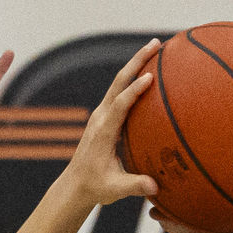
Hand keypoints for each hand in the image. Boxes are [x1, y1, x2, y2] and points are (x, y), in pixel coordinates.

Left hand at [59, 44, 166, 208]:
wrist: (75, 185)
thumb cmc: (95, 187)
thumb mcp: (114, 189)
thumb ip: (134, 186)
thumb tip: (154, 188)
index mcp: (103, 132)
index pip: (119, 105)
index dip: (134, 91)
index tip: (150, 77)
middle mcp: (100, 117)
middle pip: (118, 82)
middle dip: (137, 61)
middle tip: (156, 43)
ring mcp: (101, 114)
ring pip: (119, 82)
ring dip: (136, 63)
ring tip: (156, 47)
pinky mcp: (105, 115)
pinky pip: (120, 90)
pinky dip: (133, 76)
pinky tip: (150, 70)